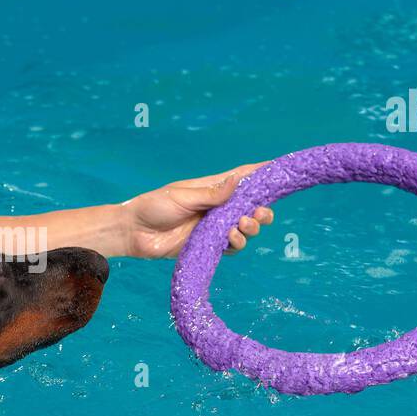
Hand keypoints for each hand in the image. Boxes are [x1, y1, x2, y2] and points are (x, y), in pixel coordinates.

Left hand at [117, 163, 274, 258]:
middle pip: (251, 207)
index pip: (243, 178)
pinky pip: (231, 246)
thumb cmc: (154, 206)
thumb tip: (237, 181)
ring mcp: (214, 227)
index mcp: (213, 188)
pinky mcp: (207, 245)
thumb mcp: (183, 196)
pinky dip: (235, 243)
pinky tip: (230, 239)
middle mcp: (218, 207)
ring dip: (249, 228)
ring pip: (245, 229)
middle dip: (261, 211)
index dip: (263, 173)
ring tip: (241, 226)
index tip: (282, 169)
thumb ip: (212, 194)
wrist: (134, 232)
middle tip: (257, 214)